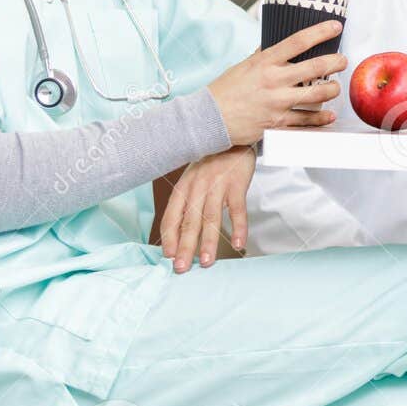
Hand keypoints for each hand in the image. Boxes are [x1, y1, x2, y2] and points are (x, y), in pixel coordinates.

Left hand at [161, 145, 255, 272]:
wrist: (233, 137)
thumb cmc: (211, 164)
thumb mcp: (192, 180)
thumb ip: (187, 204)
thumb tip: (179, 234)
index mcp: (183, 188)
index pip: (170, 218)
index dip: (168, 238)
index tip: (168, 257)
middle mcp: (196, 188)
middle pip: (189, 222)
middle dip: (185, 247)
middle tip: (182, 268)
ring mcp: (217, 185)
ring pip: (211, 218)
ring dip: (209, 242)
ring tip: (207, 262)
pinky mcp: (236, 184)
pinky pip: (237, 209)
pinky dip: (238, 228)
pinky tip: (238, 243)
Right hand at [209, 20, 346, 144]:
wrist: (208, 118)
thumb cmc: (224, 90)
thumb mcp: (243, 65)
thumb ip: (263, 55)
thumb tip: (274, 41)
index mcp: (265, 62)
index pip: (298, 41)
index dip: (321, 32)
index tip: (336, 27)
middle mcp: (274, 80)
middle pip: (316, 66)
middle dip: (336, 62)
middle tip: (343, 60)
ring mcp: (278, 102)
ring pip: (317, 94)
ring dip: (332, 89)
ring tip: (335, 86)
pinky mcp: (278, 122)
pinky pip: (307, 120)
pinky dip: (321, 118)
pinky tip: (329, 115)